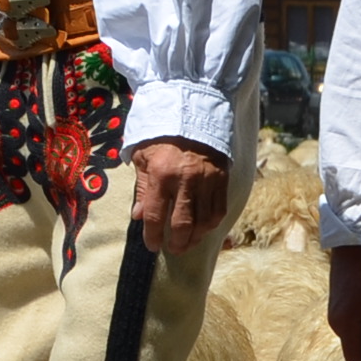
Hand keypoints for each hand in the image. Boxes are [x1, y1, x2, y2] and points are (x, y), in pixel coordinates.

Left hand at [129, 139, 228, 255]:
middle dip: (177, 242)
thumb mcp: (143, 155)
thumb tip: (138, 216)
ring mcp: (207, 180)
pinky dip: (212, 223)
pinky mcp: (222, 178)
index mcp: (160, 174)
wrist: (192, 110)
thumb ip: (142, 187)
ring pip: (204, 220)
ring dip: (196, 237)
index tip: (152, 245)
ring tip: (188, 242)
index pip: (155, 215)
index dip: (153, 235)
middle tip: (173, 249)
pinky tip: (203, 227)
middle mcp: (185, 179)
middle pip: (183, 223)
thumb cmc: (161, 134)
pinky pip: (219, 209)